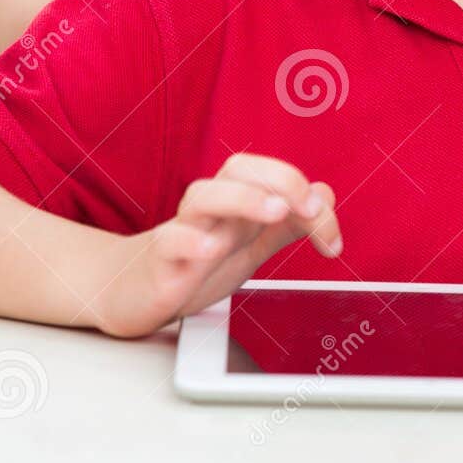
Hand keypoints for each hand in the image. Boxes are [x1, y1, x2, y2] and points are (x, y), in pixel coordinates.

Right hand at [92, 153, 341, 338]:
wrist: (134, 292)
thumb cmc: (193, 262)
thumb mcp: (250, 245)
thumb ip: (288, 224)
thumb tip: (326, 196)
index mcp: (235, 202)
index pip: (269, 175)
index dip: (302, 191)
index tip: (328, 232)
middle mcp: (211, 209)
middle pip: (238, 170)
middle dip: (278, 179)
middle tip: (306, 207)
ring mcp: (184, 232)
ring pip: (204, 196)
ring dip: (243, 198)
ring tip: (275, 211)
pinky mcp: (160, 262)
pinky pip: (170, 241)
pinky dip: (190, 241)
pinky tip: (211, 249)